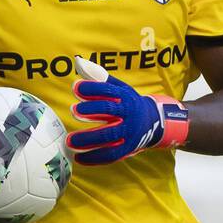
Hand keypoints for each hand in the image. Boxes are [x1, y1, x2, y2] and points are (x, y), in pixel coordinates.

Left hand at [66, 56, 189, 165]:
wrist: (152, 121)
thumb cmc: (127, 103)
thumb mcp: (118, 88)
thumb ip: (99, 78)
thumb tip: (79, 64)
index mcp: (125, 97)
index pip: (108, 90)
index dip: (91, 88)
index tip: (75, 87)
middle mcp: (128, 114)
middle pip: (109, 112)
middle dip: (90, 111)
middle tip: (73, 111)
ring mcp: (129, 132)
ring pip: (109, 137)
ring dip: (88, 140)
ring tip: (70, 141)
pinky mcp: (127, 148)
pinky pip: (111, 155)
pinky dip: (94, 158)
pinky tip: (79, 158)